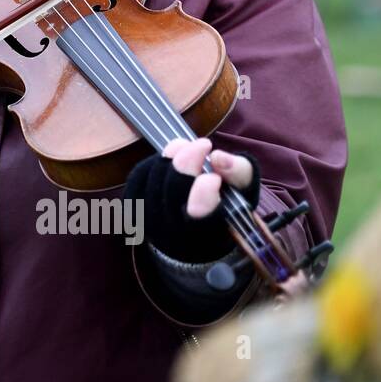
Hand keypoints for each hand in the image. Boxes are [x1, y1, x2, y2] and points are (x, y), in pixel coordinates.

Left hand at [123, 136, 259, 262]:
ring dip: (169, 161)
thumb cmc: (226, 202)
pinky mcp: (136, 213)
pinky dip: (150, 165)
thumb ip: (239, 172)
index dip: (203, 197)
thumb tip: (219, 157)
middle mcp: (178, 236)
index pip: (200, 220)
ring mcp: (153, 226)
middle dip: (185, 166)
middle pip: (172, 198)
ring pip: (153, 186)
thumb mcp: (244, 188)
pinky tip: (166, 158)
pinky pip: (136, 183)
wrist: (198, 224)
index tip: (213, 177)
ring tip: (184, 146)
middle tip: (202, 145)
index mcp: (211, 234)